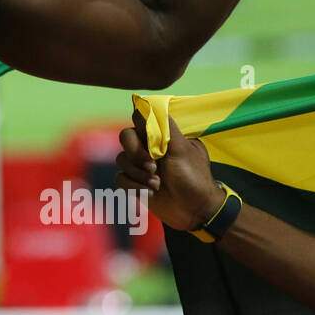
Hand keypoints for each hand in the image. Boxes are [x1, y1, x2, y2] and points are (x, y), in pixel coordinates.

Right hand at [114, 110, 224, 232]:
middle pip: (125, 137)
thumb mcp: (183, 148)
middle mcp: (149, 147)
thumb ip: (165, 126)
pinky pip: (119, 178)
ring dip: (138, 173)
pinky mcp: (133, 183)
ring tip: (157, 184)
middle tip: (154, 166)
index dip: (141, 127)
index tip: (151, 140)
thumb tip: (147, 103)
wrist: (195, 211)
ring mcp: (140, 165)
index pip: (140, 118)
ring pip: (121, 159)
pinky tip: (150, 192)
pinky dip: (133, 186)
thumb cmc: (194, 177)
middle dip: (136, 153)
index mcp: (162, 135)